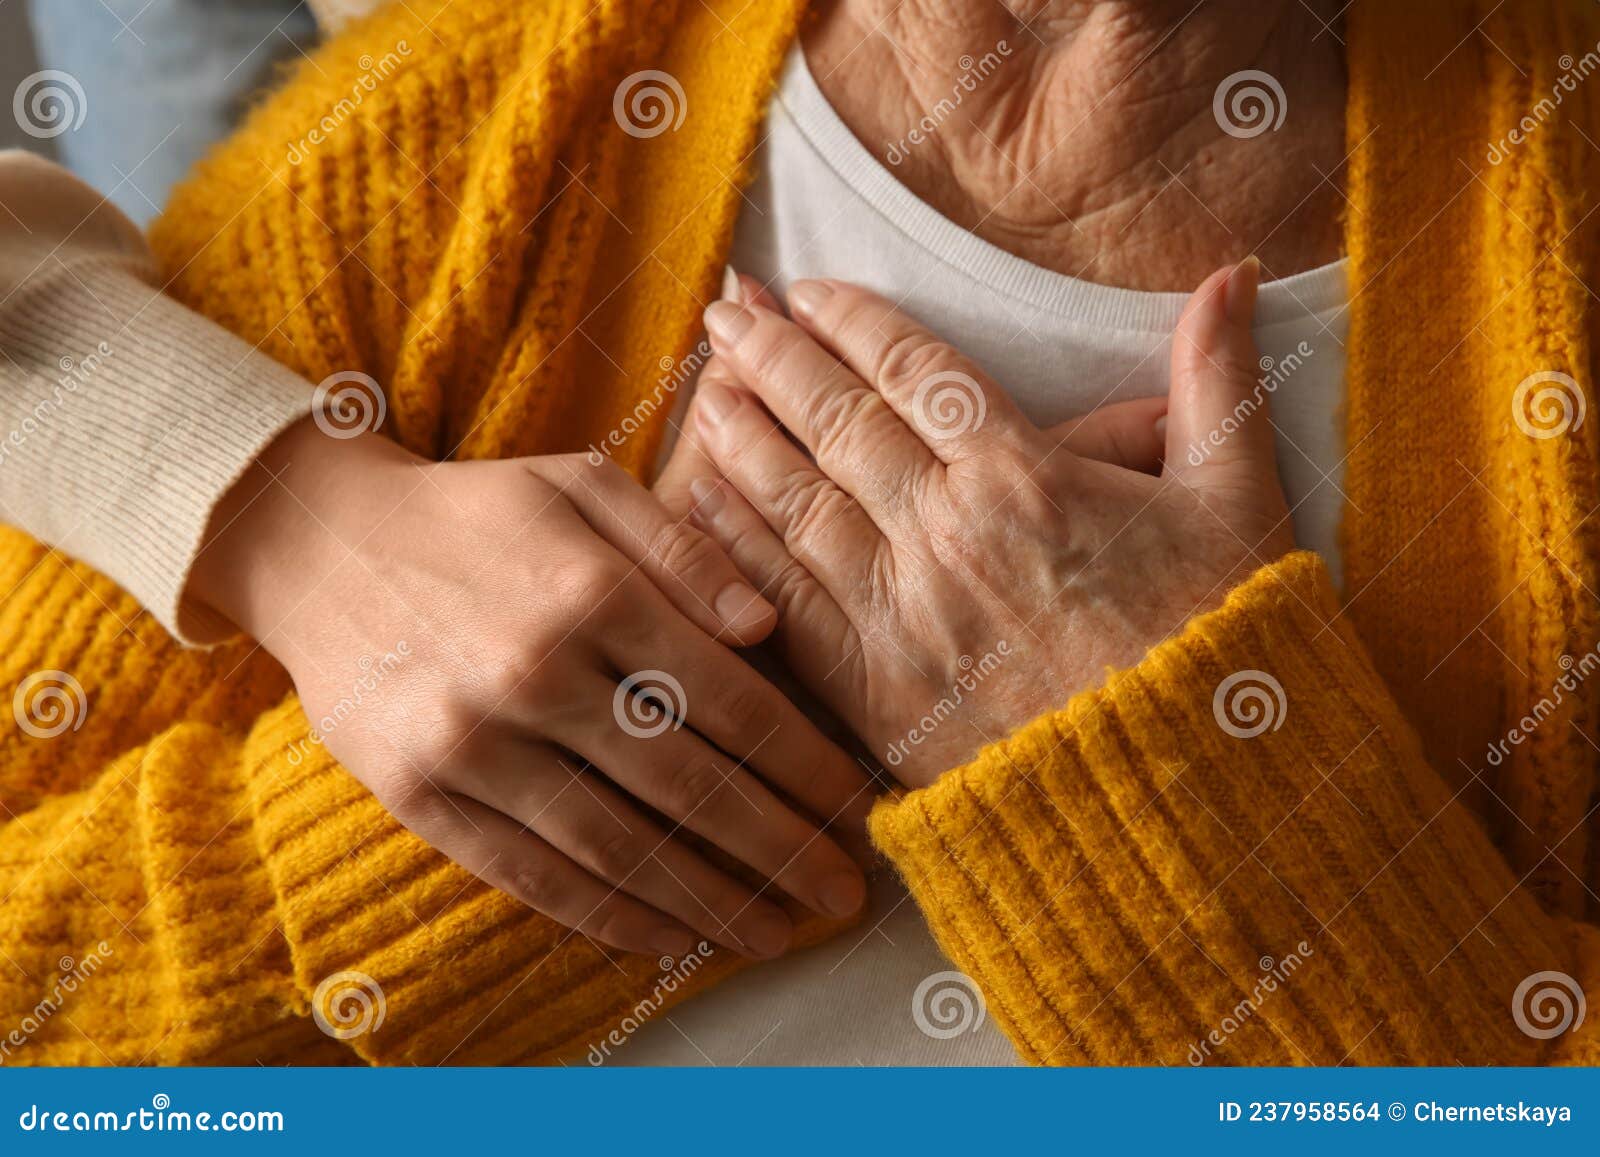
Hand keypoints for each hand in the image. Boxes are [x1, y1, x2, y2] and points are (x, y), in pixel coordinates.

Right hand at [189, 418, 870, 958]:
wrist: (318, 543)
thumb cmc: (476, 513)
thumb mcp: (582, 484)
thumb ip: (681, 549)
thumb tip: (766, 628)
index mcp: (591, 593)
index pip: (729, 702)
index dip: (802, 766)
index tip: (853, 806)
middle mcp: (535, 674)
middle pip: (688, 787)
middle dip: (780, 849)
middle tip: (841, 893)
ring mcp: (471, 745)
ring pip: (618, 849)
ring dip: (710, 902)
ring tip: (777, 932)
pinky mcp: (420, 797)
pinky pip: (533, 875)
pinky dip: (612, 916)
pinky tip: (672, 937)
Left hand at [658, 263, 1293, 787]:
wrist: (1189, 800)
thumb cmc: (1218, 649)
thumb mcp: (1239, 504)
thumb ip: (1218, 382)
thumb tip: (1233, 274)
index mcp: (1025, 476)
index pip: (914, 372)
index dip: (853, 321)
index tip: (808, 291)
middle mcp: (945, 533)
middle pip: (837, 422)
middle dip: (775, 356)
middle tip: (727, 310)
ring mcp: (901, 613)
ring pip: (794, 502)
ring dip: (741, 435)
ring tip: (702, 386)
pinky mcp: (873, 692)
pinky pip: (785, 600)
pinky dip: (735, 545)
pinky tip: (699, 507)